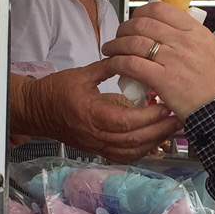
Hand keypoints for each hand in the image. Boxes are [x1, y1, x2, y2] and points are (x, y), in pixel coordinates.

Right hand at [11, 61, 178, 161]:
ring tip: (171, 129)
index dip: (149, 116)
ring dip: (154, 142)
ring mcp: (96, 146)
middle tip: (178, 118)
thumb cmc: (56, 90)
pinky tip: (155, 141)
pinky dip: (142, 151)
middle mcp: (95, 135)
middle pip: (134, 140)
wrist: (36, 111)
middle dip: (159, 130)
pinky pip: (124, 157)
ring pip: (131, 152)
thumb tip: (133, 56)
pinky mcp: (98, 150)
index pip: (126, 121)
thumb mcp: (82, 74)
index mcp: (91, 114)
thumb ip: (110, 67)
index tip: (166, 104)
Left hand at [103, 1, 214, 119]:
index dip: (141, 13)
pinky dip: (118, 62)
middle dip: (125, 29)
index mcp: (196, 32)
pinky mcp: (163, 79)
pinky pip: (132, 64)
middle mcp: (183, 41)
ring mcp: (173, 59)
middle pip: (143, 24)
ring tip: (110, 51)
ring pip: (134, 42)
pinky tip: (113, 65)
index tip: (135, 21)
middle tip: (119, 37)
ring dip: (116, 45)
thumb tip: (179, 33)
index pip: (161, 10)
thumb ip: (197, 40)